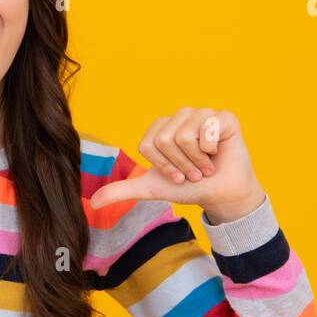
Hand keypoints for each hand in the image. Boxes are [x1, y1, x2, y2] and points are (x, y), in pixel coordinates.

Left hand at [88, 106, 263, 220]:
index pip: (148, 145)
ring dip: (196, 161)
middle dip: (180, 164)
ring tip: (205, 164)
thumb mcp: (152, 188)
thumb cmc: (189, 187)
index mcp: (161, 128)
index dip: (163, 166)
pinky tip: (218, 153)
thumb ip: (122, 190)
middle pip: (165, 140)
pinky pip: (208, 130)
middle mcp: (180, 116)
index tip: (176, 174)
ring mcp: (203, 114)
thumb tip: (93, 202)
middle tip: (193, 171)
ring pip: (184, 136)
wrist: (221, 194)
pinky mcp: (224, 117)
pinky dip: (212, 150)